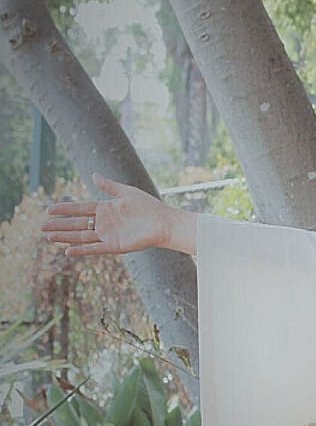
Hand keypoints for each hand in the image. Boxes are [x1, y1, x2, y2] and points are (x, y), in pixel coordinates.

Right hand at [42, 173, 178, 255]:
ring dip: (65, 237)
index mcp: (106, 209)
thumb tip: (93, 175)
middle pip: (77, 224)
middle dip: (59, 225)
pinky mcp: (114, 246)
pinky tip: (67, 251)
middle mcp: (104, 223)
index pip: (80, 208)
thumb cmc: (148, 206)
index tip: (49, 209)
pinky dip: (81, 250)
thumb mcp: (126, 192)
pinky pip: (94, 248)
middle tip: (41, 226)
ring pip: (82, 236)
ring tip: (49, 237)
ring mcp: (108, 235)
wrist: (164, 223)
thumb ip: (109, 186)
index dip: (65, 209)